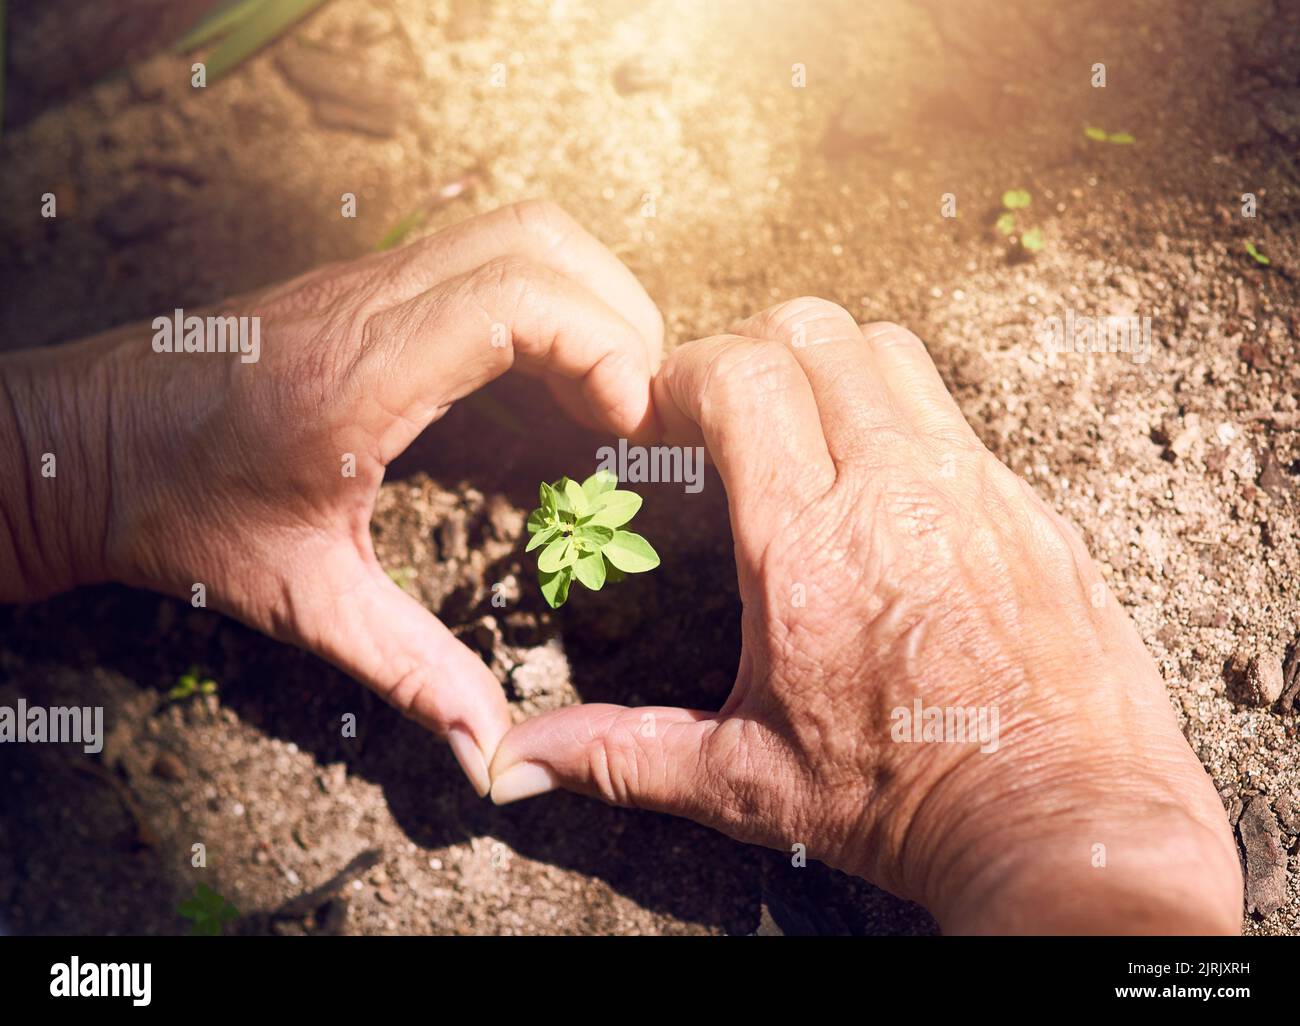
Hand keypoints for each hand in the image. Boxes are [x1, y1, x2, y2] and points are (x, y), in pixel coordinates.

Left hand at [1, 200, 662, 795]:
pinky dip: (545, 300)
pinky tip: (545, 383)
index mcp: (361, 372)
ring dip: (588, 296)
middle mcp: (371, 303)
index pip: (518, 297)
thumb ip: (410, 668)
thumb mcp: (301, 599)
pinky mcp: (366, 285)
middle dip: (619, 315)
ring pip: (519, 231)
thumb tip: (489, 752)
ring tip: (605, 392)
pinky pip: (485, 256)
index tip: (626, 426)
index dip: (603, 347)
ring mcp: (368, 280)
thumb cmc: (176, 509)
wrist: (80, 439)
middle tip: (634, 412)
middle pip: (540, 241)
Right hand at [488, 297, 1241, 933]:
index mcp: (808, 547)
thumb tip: (512, 765)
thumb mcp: (744, 780)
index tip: (664, 417)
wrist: (1064, 828)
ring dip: (830, 368)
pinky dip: (901, 425)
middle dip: (750, 350)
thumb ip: (621, 752)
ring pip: (892, 353)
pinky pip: (955, 422)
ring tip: (801, 433)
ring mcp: (976, 491)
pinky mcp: (1030, 511)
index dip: (684, 373)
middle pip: (815, 331)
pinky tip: (884, 499)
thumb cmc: (904, 805)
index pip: (739, 374)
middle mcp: (897, 493)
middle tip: (723, 414)